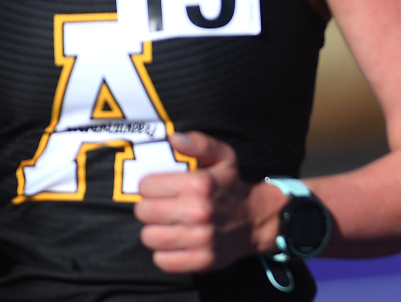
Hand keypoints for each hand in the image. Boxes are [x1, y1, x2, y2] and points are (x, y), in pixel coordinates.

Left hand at [136, 132, 281, 273]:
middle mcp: (199, 211)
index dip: (151, 186)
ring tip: (168, 226)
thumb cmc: (231, 186)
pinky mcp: (201, 260)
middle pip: (143, 212)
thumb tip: (173, 138)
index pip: (146, 186)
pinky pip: (162, 261)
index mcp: (200, 184)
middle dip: (149, 208)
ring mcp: (201, 238)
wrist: (257, 220)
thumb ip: (200, 144)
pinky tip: (176, 243)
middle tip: (163, 208)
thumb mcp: (223, 157)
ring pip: (149, 237)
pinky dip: (164, 254)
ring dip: (155, 231)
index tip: (161, 189)